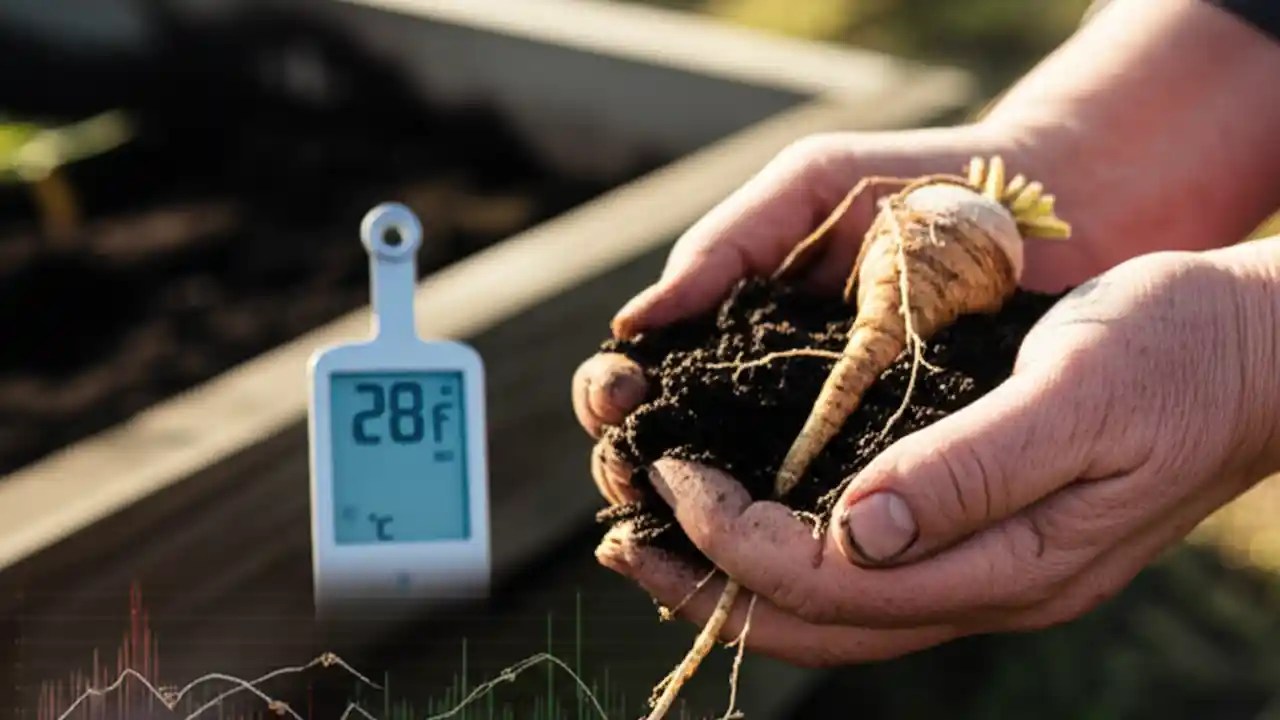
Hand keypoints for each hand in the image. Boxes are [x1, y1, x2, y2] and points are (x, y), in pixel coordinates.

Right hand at [575, 122, 1113, 504]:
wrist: (1050, 204)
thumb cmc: (922, 184)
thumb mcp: (815, 186)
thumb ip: (728, 240)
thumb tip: (633, 322)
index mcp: (738, 332)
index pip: (649, 384)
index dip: (616, 399)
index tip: (616, 397)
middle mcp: (773, 400)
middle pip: (679, 462)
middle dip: (638, 472)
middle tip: (634, 469)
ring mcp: (834, 448)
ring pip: (746, 516)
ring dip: (696, 531)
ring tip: (675, 522)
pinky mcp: (900, 483)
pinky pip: (837, 530)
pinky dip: (793, 548)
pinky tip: (765, 552)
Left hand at [594, 246, 1279, 666]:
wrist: (1252, 355)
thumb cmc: (1174, 354)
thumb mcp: (1079, 394)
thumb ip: (971, 469)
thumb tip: (855, 532)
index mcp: (1008, 561)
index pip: (834, 580)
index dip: (737, 538)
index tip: (672, 477)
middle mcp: (985, 584)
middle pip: (816, 621)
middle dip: (707, 584)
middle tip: (617, 539)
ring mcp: (982, 568)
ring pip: (831, 610)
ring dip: (732, 578)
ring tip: (649, 540)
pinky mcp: (978, 533)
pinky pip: (862, 574)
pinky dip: (783, 553)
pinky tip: (740, 521)